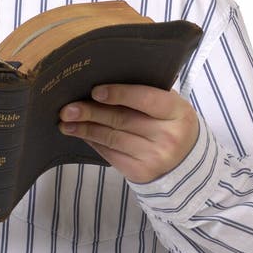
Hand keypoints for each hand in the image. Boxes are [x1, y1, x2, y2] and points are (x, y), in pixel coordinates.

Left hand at [58, 84, 198, 182]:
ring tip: (64, 122)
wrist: (187, 163)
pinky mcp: (141, 174)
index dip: (119, 94)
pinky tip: (80, 133)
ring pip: (111, 139)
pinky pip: (110, 154)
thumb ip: (146, 92)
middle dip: (91, 113)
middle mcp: (168, 137)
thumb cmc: (171, 123)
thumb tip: (103, 79)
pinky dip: (93, 142)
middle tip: (67, 108)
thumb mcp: (169, 106)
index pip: (146, 99)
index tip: (95, 91)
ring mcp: (155, 158)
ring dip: (84, 129)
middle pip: (122, 120)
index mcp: (177, 112)